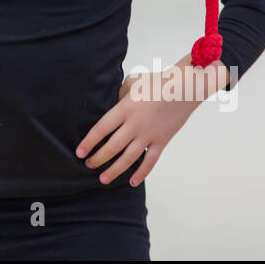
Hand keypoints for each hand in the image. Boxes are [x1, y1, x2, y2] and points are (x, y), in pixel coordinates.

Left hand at [74, 70, 198, 187]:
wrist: (185, 88)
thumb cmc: (157, 81)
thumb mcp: (133, 82)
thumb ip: (120, 95)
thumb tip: (113, 106)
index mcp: (125, 108)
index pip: (101, 129)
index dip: (89, 142)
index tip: (79, 152)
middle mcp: (135, 124)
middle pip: (112, 146)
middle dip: (98, 158)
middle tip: (88, 165)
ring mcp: (149, 135)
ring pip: (129, 158)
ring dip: (115, 170)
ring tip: (103, 179)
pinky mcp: (162, 141)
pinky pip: (150, 161)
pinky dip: (142, 173)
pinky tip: (132, 182)